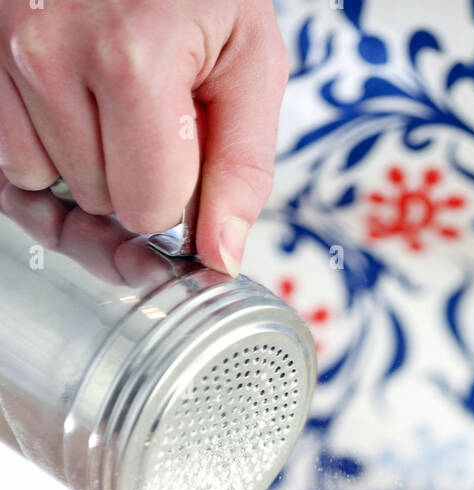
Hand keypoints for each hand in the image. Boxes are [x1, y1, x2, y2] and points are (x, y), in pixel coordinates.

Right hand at [0, 0, 288, 274]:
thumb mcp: (250, 60)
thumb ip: (242, 166)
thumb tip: (221, 257)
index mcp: (133, 60)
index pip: (149, 209)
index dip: (180, 194)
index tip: (190, 149)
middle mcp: (51, 54)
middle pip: (100, 201)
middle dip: (136, 176)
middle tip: (155, 113)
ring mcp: (4, 50)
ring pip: (47, 182)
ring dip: (87, 160)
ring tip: (114, 97)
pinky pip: (10, 154)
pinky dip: (46, 142)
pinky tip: (78, 100)